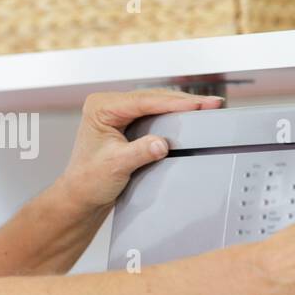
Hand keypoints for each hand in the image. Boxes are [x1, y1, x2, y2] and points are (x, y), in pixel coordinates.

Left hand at [60, 88, 223, 211]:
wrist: (82, 197)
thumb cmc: (89, 181)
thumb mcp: (116, 166)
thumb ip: (139, 152)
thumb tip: (162, 144)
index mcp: (100, 107)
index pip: (143, 101)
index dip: (173, 103)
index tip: (197, 105)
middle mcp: (108, 104)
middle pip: (153, 98)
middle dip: (183, 101)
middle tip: (212, 103)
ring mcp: (118, 112)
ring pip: (156, 103)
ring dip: (181, 105)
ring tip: (207, 106)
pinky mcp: (127, 123)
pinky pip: (154, 113)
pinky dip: (173, 114)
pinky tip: (191, 114)